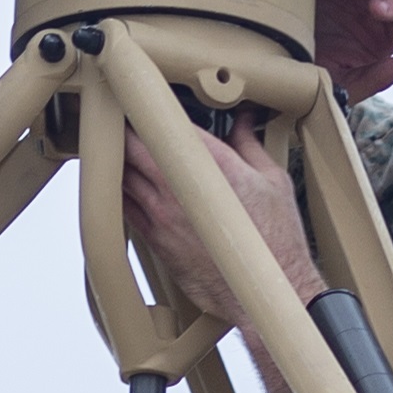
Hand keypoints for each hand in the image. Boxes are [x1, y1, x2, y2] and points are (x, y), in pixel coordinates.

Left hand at [121, 114, 322, 392]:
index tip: (140, 99)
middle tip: (122, 118)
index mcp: (211, 165)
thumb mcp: (273, 180)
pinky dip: (120, 192)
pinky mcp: (155, 240)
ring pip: (121, 178)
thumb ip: (250, 145)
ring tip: (117, 147)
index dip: (145, 110)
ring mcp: (161, 216)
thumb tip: (242, 124)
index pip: (164, 126)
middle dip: (123, 131)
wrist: (266, 292)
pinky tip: (124, 184)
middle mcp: (178, 188)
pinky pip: (125, 207)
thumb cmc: (276, 240)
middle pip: (130, 148)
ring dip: (116, 161)